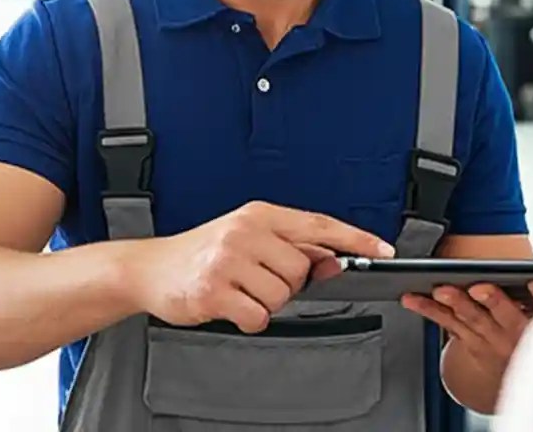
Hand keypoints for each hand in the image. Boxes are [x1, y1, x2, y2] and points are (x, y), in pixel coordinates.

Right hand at [121, 201, 393, 332]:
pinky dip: (248, 318)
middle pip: (302, 269)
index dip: (355, 238)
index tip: (382, 248)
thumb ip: (291, 247)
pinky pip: (257, 316)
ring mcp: (228, 260)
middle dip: (288, 284)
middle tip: (257, 279)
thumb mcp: (248, 238)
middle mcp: (245, 232)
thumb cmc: (203, 254)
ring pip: (282, 296)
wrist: (150, 269)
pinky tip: (229, 305)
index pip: (319, 224)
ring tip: (239, 289)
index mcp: (259, 214)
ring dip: (265, 302)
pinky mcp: (214, 290)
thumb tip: (334, 262)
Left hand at [400, 240, 532, 370]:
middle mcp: (517, 334)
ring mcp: (491, 340)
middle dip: (494, 301)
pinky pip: (446, 324)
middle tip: (480, 286)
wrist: (515, 365)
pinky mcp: (467, 340)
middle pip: (506, 317)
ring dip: (456, 304)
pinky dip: (428, 309)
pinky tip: (412, 296)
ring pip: (473, 321)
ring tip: (442, 289)